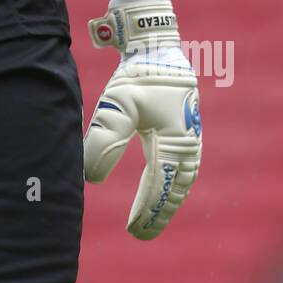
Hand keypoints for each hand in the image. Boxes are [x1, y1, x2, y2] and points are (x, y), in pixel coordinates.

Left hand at [84, 0, 200, 239]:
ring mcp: (190, 136)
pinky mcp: (185, 131)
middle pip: (177, 189)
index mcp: (175, 139)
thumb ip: (105, 139)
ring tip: (150, 220)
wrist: (156, 48)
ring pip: (183, 179)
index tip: (133, 231)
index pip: (162, 185)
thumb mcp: (116, 103)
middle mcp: (188, 141)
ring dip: (168, 201)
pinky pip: (183, 166)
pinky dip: (174, 184)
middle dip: (159, 213)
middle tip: (140, 234)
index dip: (148, 211)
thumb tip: (91, 177)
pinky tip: (160, 192)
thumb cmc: (137, 75)